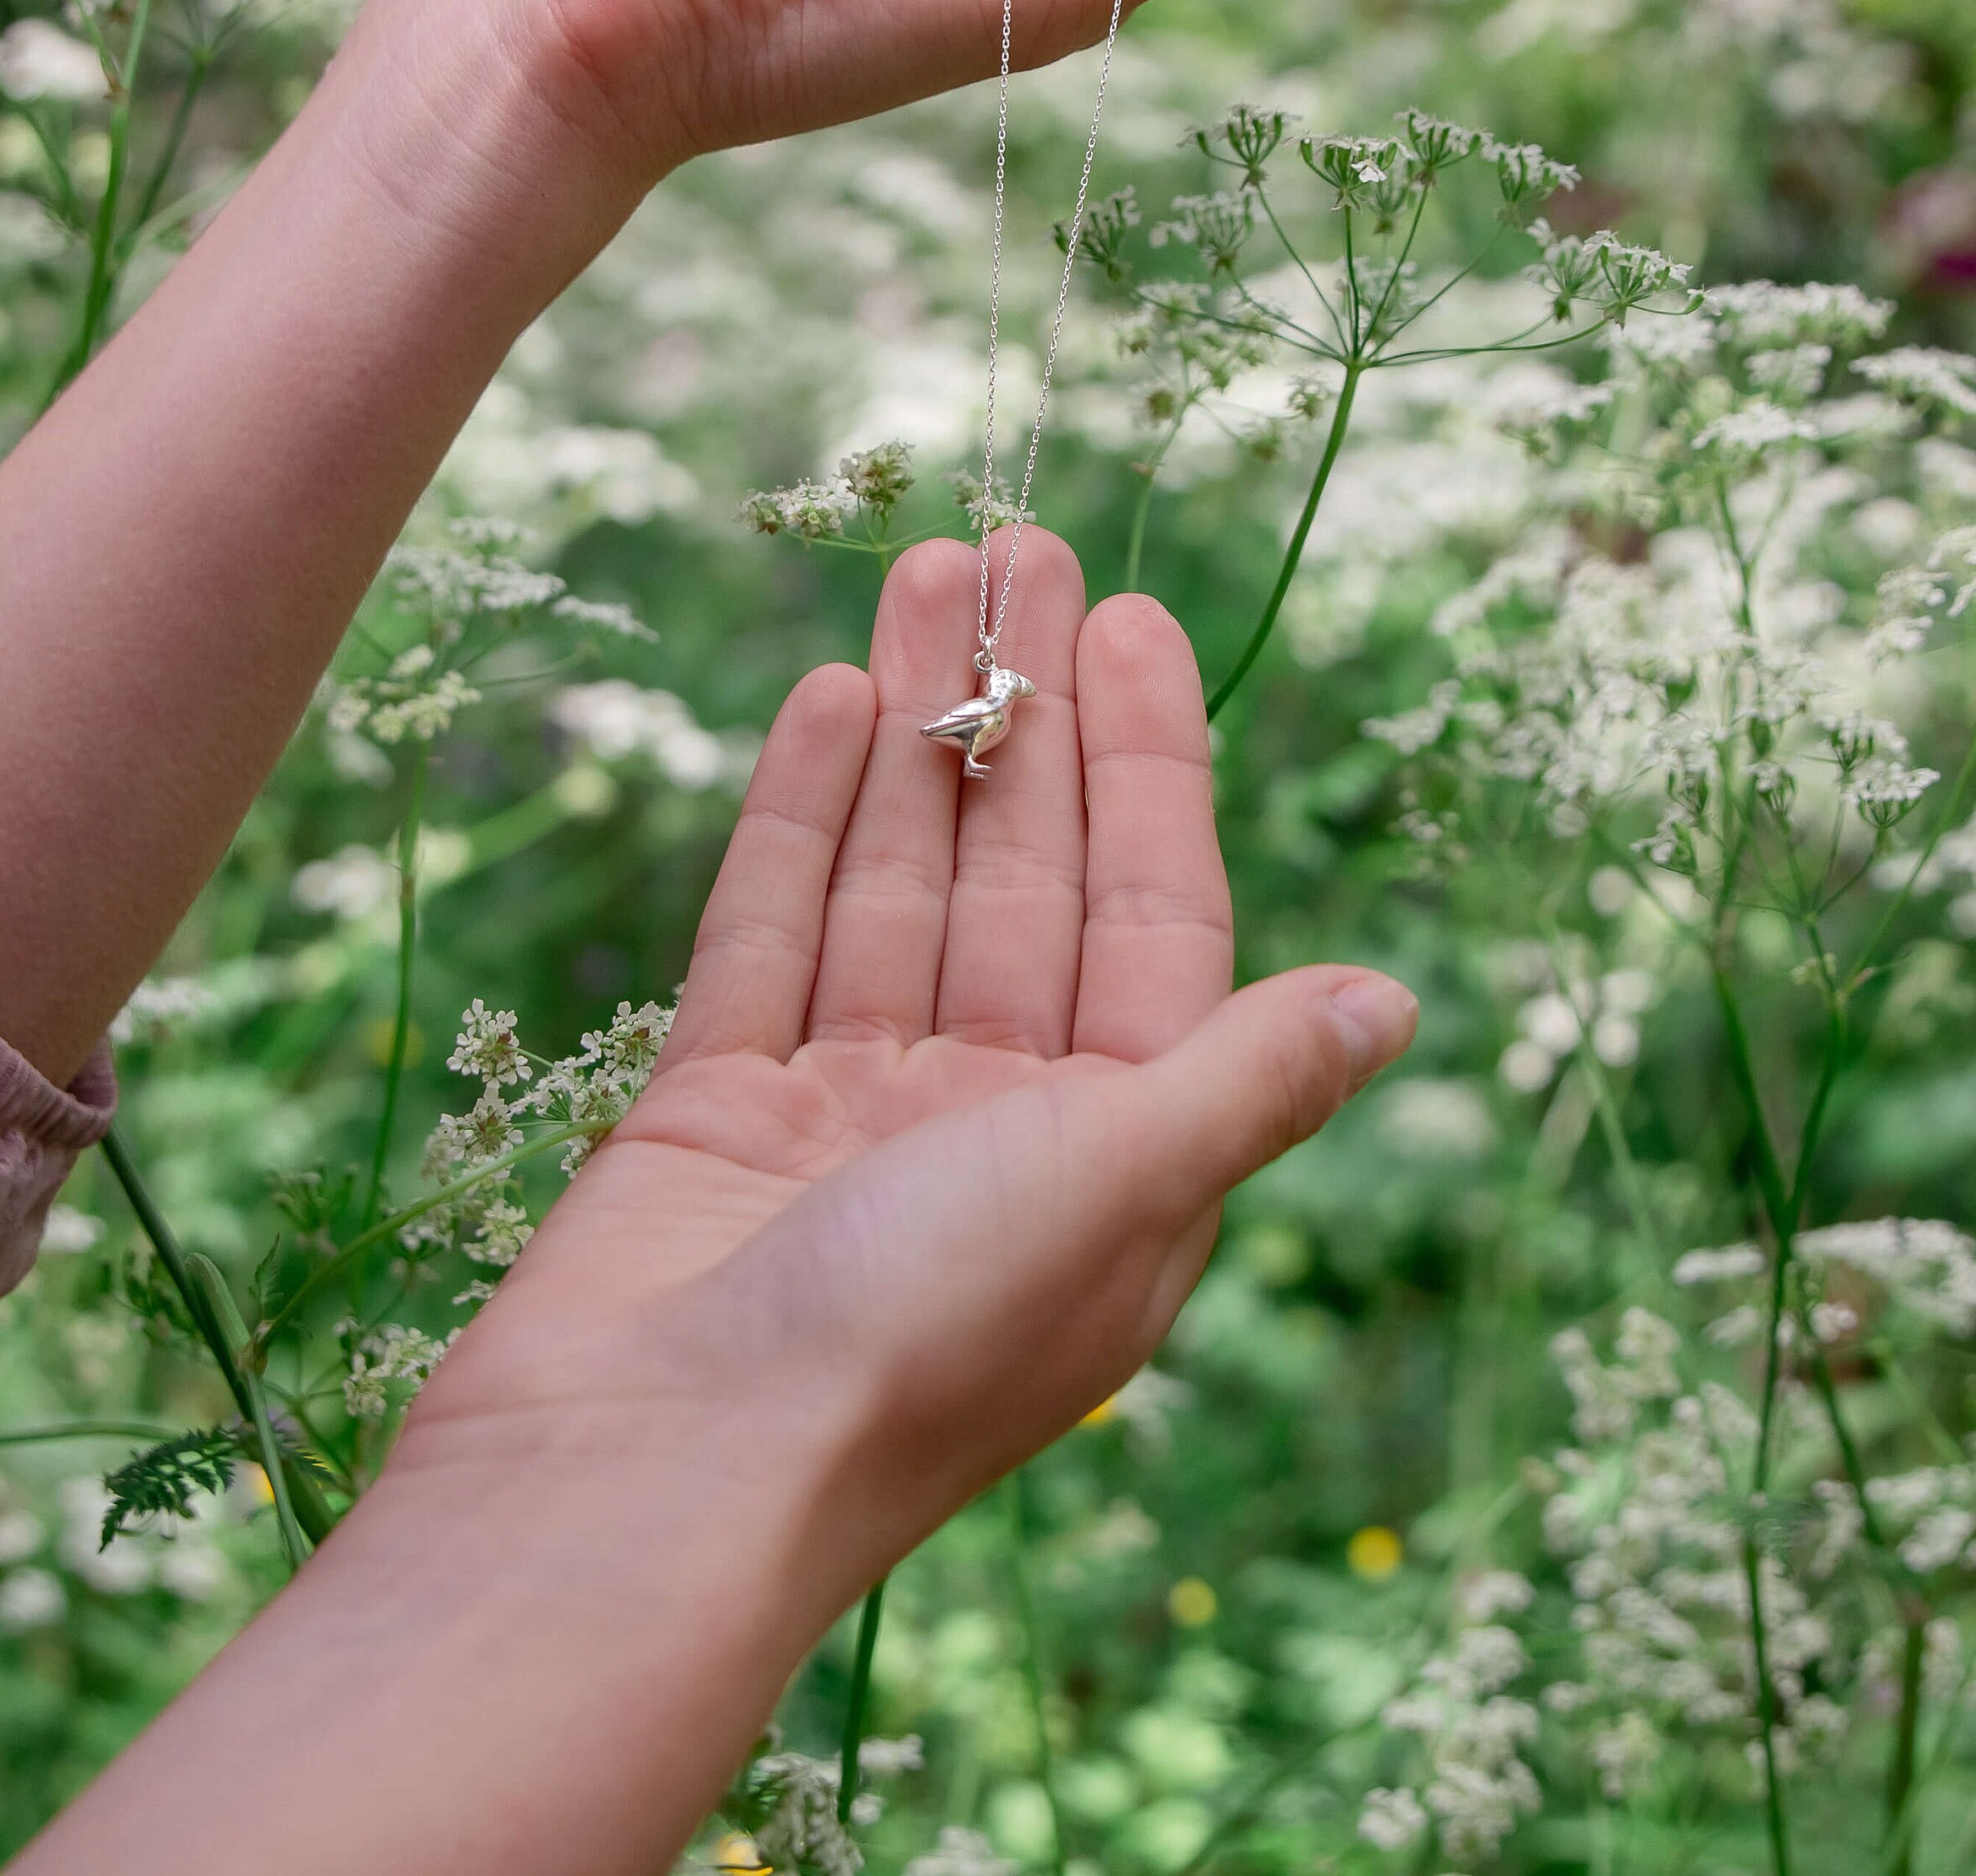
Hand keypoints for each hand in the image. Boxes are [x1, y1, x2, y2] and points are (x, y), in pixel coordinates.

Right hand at [27, 539, 1416, 1875]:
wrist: (639, 1482)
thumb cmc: (905, 1345)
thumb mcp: (1112, 1190)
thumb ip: (1238, 1081)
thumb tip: (1386, 1002)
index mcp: (1109, 1157)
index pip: (1149, 919)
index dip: (1148, 762)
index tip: (1134, 618)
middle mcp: (988, 1128)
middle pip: (1019, 874)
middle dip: (1022, 709)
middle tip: (1021, 543)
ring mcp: (843, 1116)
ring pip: (893, 879)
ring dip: (914, 728)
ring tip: (923, 571)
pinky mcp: (715, 1107)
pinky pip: (771, 932)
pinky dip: (802, 820)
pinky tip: (833, 701)